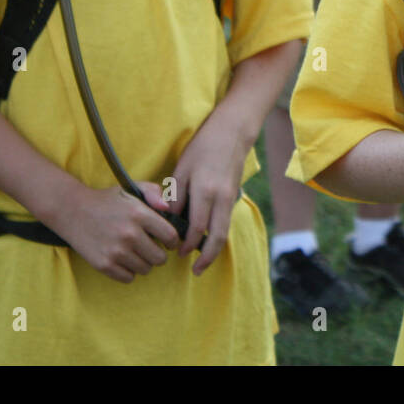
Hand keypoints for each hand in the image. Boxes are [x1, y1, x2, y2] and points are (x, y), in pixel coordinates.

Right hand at [50, 180, 178, 283]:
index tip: (168, 242)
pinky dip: (128, 271)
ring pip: (146, 269)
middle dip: (158, 254)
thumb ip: (154, 192)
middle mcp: (129, 234)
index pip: (170, 236)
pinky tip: (123, 259)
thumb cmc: (107, 200)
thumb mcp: (131, 188)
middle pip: (160, 258)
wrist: (72, 211)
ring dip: (143, 263)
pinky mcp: (104, 264)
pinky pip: (129, 278)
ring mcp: (116, 251)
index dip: (173, 241)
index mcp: (139, 214)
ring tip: (135, 252)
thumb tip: (167, 209)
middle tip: (150, 248)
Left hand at [170, 108, 250, 274]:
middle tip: (196, 270)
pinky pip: (226, 221)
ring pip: (225, 231)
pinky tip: (208, 240)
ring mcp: (230, 198)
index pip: (196, 228)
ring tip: (203, 261)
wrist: (231, 133)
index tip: (178, 252)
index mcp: (205, 191)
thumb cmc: (202, 148)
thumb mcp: (183, 168)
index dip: (187, 244)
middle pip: (217, 236)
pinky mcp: (234, 196)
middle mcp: (221, 198)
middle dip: (207, 256)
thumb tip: (169, 219)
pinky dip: (218, 235)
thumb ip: (176, 195)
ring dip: (215, 249)